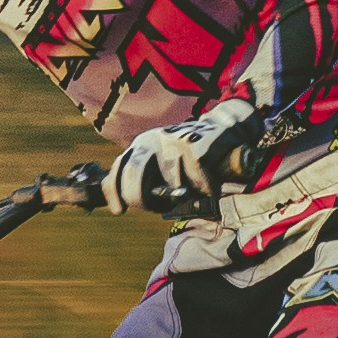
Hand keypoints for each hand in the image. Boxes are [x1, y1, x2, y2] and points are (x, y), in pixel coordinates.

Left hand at [105, 105, 265, 219]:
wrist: (223, 127)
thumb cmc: (190, 154)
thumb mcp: (163, 164)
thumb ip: (146, 180)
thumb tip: (125, 207)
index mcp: (141, 145)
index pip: (118, 169)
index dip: (114, 193)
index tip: (119, 211)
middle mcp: (152, 139)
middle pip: (134, 173)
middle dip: (143, 198)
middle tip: (159, 207)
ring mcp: (173, 140)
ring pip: (171, 182)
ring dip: (183, 195)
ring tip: (193, 194)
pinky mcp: (196, 143)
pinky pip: (196, 177)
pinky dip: (204, 187)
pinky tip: (209, 188)